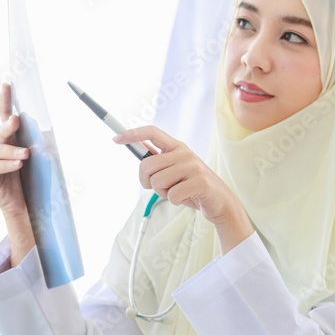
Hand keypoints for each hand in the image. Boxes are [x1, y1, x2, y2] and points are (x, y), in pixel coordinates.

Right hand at [0, 83, 29, 218]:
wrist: (25, 205)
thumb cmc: (32, 179)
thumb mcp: (41, 160)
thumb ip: (42, 146)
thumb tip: (48, 136)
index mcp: (8, 139)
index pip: (5, 116)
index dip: (5, 100)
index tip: (8, 84)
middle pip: (1, 132)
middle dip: (8, 125)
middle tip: (15, 119)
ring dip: (11, 151)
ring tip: (25, 155)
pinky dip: (6, 165)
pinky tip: (17, 165)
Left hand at [113, 125, 253, 251]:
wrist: (220, 201)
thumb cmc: (192, 187)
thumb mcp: (174, 170)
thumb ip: (159, 159)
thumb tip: (139, 145)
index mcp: (177, 147)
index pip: (152, 133)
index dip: (132, 134)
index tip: (115, 139)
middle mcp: (184, 153)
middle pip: (146, 165)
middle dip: (146, 181)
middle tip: (161, 188)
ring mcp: (193, 166)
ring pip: (157, 182)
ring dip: (163, 193)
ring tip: (178, 192)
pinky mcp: (200, 181)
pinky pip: (172, 195)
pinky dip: (175, 201)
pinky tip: (186, 198)